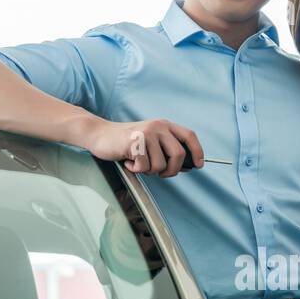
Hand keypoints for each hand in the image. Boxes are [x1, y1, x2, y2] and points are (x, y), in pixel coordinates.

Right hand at [86, 118, 203, 175]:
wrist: (100, 135)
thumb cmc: (127, 142)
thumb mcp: (151, 141)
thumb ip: (167, 150)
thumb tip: (187, 166)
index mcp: (165, 125)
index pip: (189, 136)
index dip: (197, 151)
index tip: (199, 165)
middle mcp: (158, 126)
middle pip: (179, 154)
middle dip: (171, 170)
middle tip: (159, 173)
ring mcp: (147, 133)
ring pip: (161, 165)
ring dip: (149, 170)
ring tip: (138, 163)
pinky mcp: (134, 142)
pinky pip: (144, 166)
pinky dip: (136, 169)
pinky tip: (129, 161)